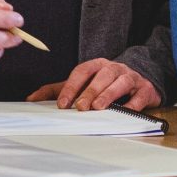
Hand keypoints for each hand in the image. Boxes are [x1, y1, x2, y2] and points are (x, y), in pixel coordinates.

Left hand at [29, 58, 160, 111]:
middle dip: (90, 91)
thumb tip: (31, 99)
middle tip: (80, 107)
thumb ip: (57, 90)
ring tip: (98, 107)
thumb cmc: (106, 84)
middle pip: (102, 76)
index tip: (62, 103)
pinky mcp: (145, 90)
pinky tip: (125, 111)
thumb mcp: (81, 85)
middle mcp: (114, 68)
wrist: (140, 80)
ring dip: (109, 94)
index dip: (72, 86)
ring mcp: (131, 77)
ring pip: (120, 82)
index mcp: (97, 65)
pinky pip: (140, 96)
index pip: (82, 71)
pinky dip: (132, 104)